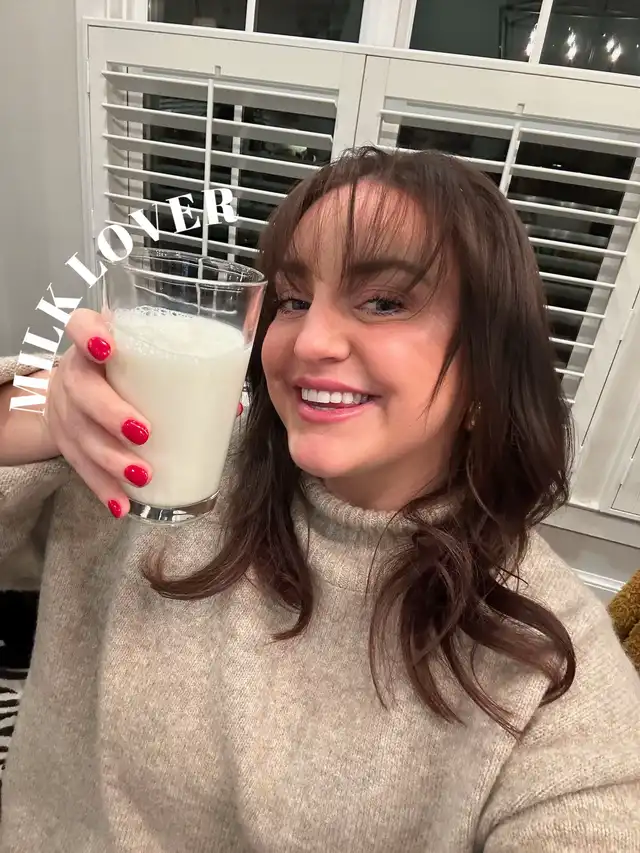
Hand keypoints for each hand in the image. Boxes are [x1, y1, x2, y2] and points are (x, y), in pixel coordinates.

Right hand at [46, 309, 244, 518]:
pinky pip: (80, 466)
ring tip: (142, 476)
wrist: (78, 391)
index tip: (107, 348)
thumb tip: (233, 405)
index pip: (78, 325)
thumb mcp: (146, 362)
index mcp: (93, 342)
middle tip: (143, 433)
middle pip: (81, 389)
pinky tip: (122, 504)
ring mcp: (64, 408)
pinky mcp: (64, 441)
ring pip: (80, 434)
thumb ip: (185, 375)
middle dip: (110, 414)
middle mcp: (73, 373)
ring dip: (111, 459)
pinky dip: (102, 487)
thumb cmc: (126, 371)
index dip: (88, 334)